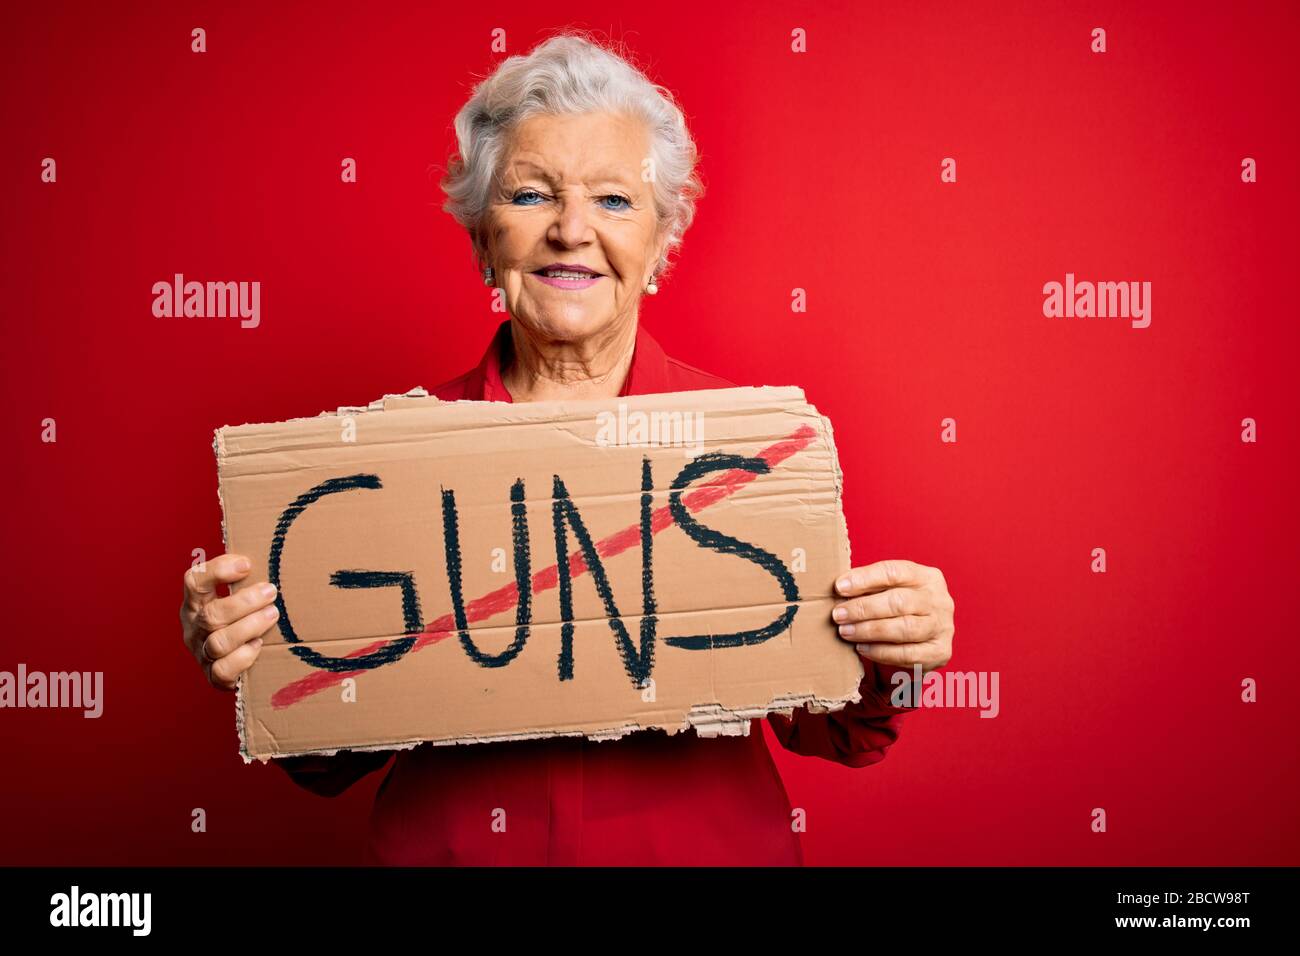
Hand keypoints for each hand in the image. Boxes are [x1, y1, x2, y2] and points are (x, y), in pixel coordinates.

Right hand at [180, 553, 278, 690]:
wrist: (238, 659)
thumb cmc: (243, 616)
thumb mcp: (238, 594)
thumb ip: (246, 577)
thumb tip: (277, 551)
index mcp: (195, 601)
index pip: (194, 581)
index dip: (218, 571)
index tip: (247, 565)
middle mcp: (193, 627)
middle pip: (211, 614)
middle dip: (244, 602)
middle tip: (271, 592)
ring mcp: (201, 653)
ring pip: (218, 642)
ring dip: (248, 627)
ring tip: (272, 614)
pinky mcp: (213, 676)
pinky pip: (222, 671)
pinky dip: (242, 658)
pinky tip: (258, 645)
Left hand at [831, 560, 953, 672]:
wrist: (926, 637)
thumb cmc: (902, 608)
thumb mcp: (891, 590)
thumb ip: (870, 587)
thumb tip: (840, 589)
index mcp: (927, 577)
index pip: (895, 572)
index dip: (865, 579)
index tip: (840, 587)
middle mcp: (939, 600)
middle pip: (900, 602)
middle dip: (864, 608)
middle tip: (839, 615)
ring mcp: (942, 627)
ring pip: (905, 628)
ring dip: (870, 630)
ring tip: (846, 631)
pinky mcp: (940, 652)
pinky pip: (908, 654)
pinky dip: (881, 652)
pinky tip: (862, 648)